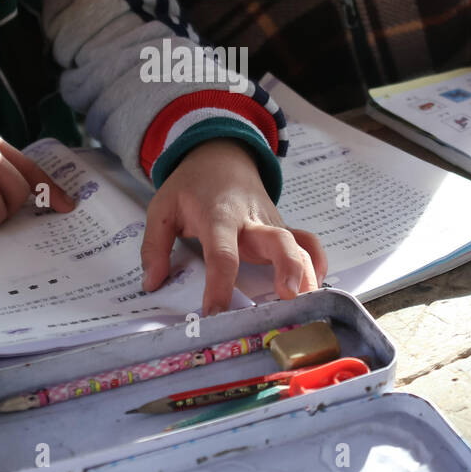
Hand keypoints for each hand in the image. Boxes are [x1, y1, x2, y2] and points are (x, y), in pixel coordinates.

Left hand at [140, 139, 326, 315]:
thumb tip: (152, 284)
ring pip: (299, 244)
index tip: (214, 315)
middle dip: (287, 267)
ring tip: (307, 306)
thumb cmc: (190, 186)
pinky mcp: (283, 228)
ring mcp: (272, 224)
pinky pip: (308, 244)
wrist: (221, 156)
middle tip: (288, 297)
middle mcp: (252, 220)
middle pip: (278, 241)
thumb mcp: (162, 207)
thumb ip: (154, 246)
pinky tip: (314, 291)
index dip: (220, 285)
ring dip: (307, 273)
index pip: (222, 254)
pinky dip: (318, 264)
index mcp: (219, 216)